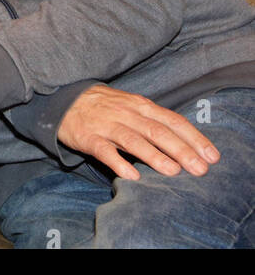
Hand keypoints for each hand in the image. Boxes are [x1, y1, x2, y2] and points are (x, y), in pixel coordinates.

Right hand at [57, 85, 219, 180]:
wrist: (63, 99)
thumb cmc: (104, 106)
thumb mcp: (131, 105)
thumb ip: (154, 120)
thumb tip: (185, 141)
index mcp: (140, 105)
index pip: (172, 121)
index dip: (193, 138)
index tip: (211, 156)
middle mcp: (126, 113)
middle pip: (157, 131)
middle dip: (181, 150)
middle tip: (200, 169)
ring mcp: (106, 125)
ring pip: (133, 140)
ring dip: (155, 156)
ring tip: (173, 172)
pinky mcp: (88, 137)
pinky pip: (104, 150)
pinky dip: (118, 162)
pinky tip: (132, 175)